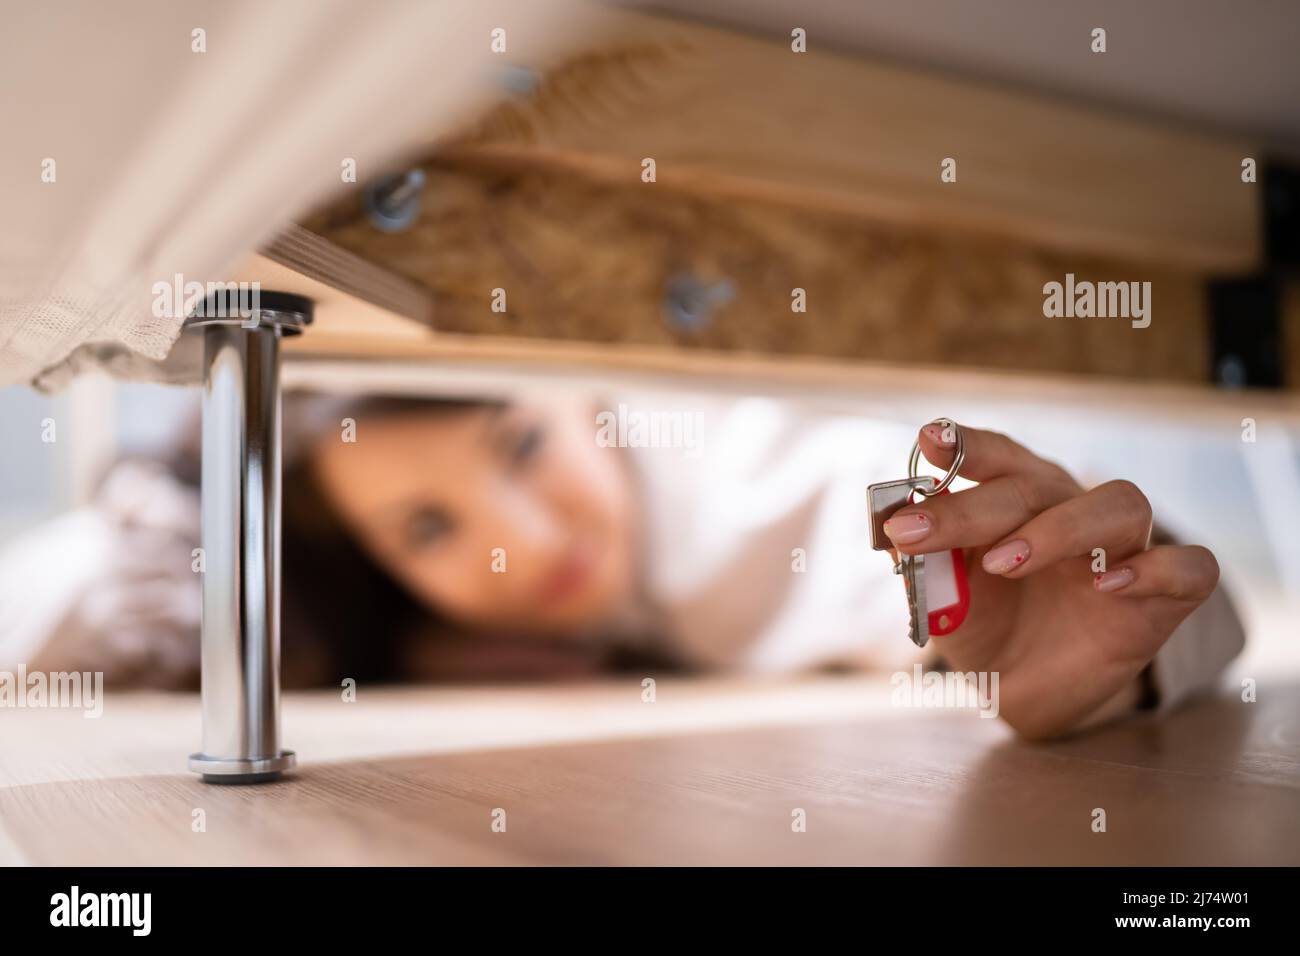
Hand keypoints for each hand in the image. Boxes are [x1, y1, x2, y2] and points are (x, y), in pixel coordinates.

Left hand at [883, 422, 1219, 739]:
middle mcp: (1074, 509)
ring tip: (1003, 563)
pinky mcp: (1167, 598)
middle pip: (1037, 485)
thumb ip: (928, 563)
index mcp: (1021, 497)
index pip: (1000, 457)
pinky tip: (1108, 586)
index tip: (928, 439)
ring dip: (1056, 528)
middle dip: (971, 508)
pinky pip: (1189, 566)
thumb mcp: (944, 598)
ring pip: (1120, 504)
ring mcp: (1126, 549)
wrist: (1025, 691)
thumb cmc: (988, 626)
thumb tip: (895, 532)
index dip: (967, 444)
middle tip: (916, 532)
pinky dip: (1154, 569)